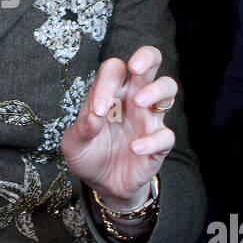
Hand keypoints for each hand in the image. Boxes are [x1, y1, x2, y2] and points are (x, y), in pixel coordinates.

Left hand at [60, 46, 176, 209]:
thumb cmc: (88, 155)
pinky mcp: (159, 142)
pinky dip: (152, 140)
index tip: (98, 109)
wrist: (101, 184)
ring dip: (156, 91)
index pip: (115, 69)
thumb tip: (95, 116)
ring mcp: (148, 119)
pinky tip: (134, 148)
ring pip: (168, 89)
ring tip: (138, 103)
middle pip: (150, 62)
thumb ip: (82, 129)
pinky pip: (166, 135)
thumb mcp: (74, 144)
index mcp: (111, 92)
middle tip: (136, 68)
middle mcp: (133, 99)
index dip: (108, 81)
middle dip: (147, 57)